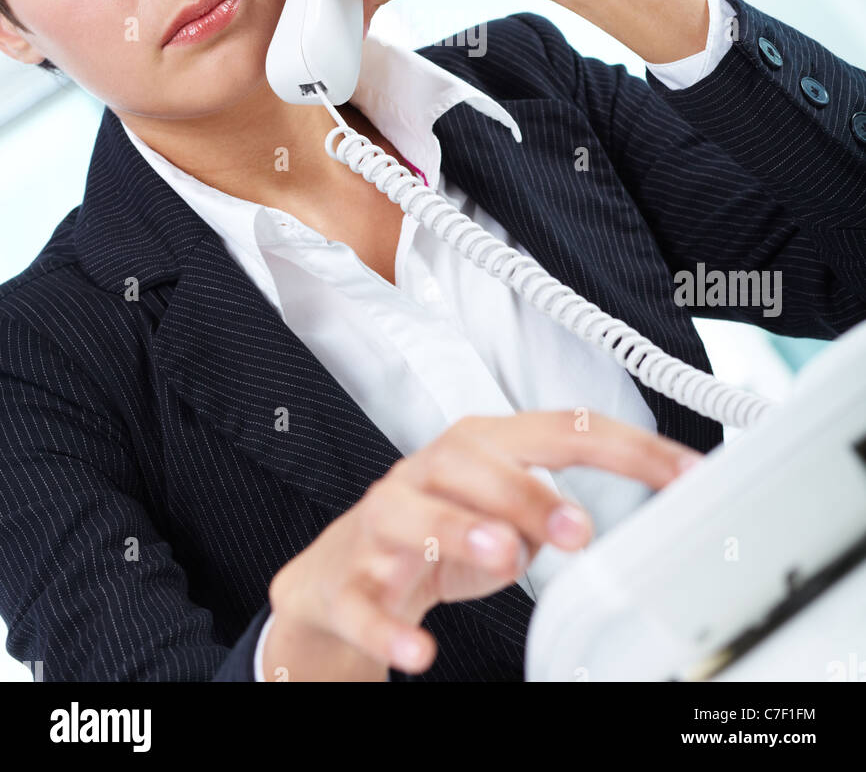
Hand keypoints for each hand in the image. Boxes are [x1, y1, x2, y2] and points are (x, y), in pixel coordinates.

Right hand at [264, 408, 701, 678]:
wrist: (345, 570)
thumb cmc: (441, 533)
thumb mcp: (507, 515)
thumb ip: (551, 513)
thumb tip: (601, 526)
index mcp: (483, 446)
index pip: (560, 430)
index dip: (626, 449)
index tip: (683, 474)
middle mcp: (431, 471)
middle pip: (474, 462)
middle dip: (528, 492)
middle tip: (578, 530)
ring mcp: (386, 521)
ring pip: (413, 513)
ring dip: (461, 531)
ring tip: (505, 557)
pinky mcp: (351, 579)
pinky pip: (366, 601)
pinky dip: (391, 627)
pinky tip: (420, 653)